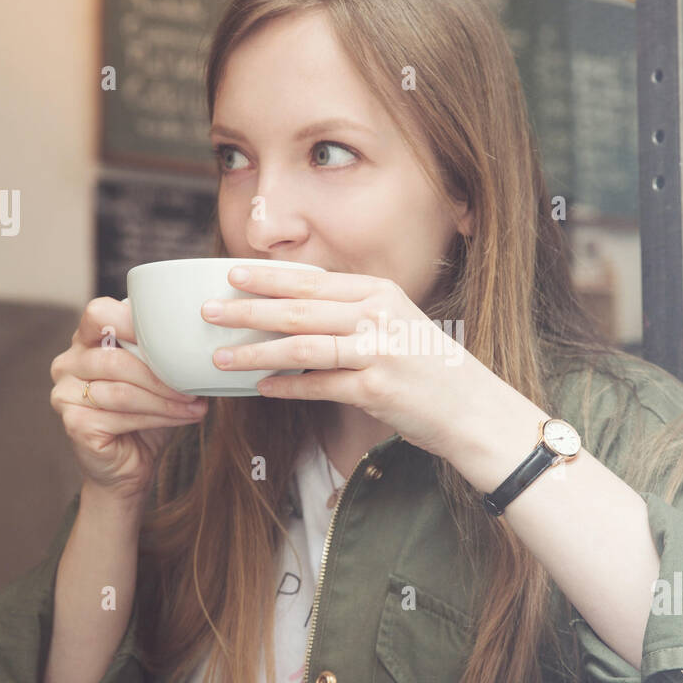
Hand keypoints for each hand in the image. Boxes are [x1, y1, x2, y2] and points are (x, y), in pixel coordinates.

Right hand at [50, 298, 209, 499]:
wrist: (128, 466)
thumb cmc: (144, 415)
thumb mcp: (156, 377)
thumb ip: (163, 354)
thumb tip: (204, 340)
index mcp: (85, 341)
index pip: (99, 313)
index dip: (135, 323)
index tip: (174, 339)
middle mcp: (67, 363)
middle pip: (115, 359)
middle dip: (161, 375)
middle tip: (194, 387)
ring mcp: (65, 394)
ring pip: (122, 391)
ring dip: (165, 400)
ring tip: (194, 405)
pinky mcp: (74, 423)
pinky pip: (121, 416)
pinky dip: (158, 417)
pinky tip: (183, 419)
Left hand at [201, 264, 497, 458]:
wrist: (472, 408)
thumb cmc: (429, 368)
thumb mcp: (396, 324)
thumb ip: (353, 312)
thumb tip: (295, 309)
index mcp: (380, 292)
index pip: (313, 279)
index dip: (268, 276)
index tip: (229, 274)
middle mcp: (378, 316)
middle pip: (299, 308)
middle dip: (248, 309)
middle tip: (209, 310)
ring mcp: (378, 351)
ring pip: (302, 346)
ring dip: (256, 351)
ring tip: (220, 356)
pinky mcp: (377, 389)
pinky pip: (320, 386)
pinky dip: (287, 388)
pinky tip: (259, 389)